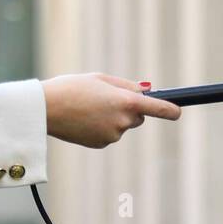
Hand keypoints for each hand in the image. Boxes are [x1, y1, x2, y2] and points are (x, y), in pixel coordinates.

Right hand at [42, 73, 181, 148]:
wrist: (44, 109)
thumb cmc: (72, 88)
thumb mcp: (101, 79)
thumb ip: (127, 86)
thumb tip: (147, 92)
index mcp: (127, 102)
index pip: (160, 109)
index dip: (171, 110)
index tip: (178, 112)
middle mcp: (123, 121)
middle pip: (138, 117)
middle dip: (130, 110)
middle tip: (106, 99)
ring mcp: (112, 135)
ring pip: (122, 126)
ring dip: (113, 118)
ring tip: (88, 108)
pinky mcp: (101, 144)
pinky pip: (109, 134)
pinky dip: (101, 127)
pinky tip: (84, 119)